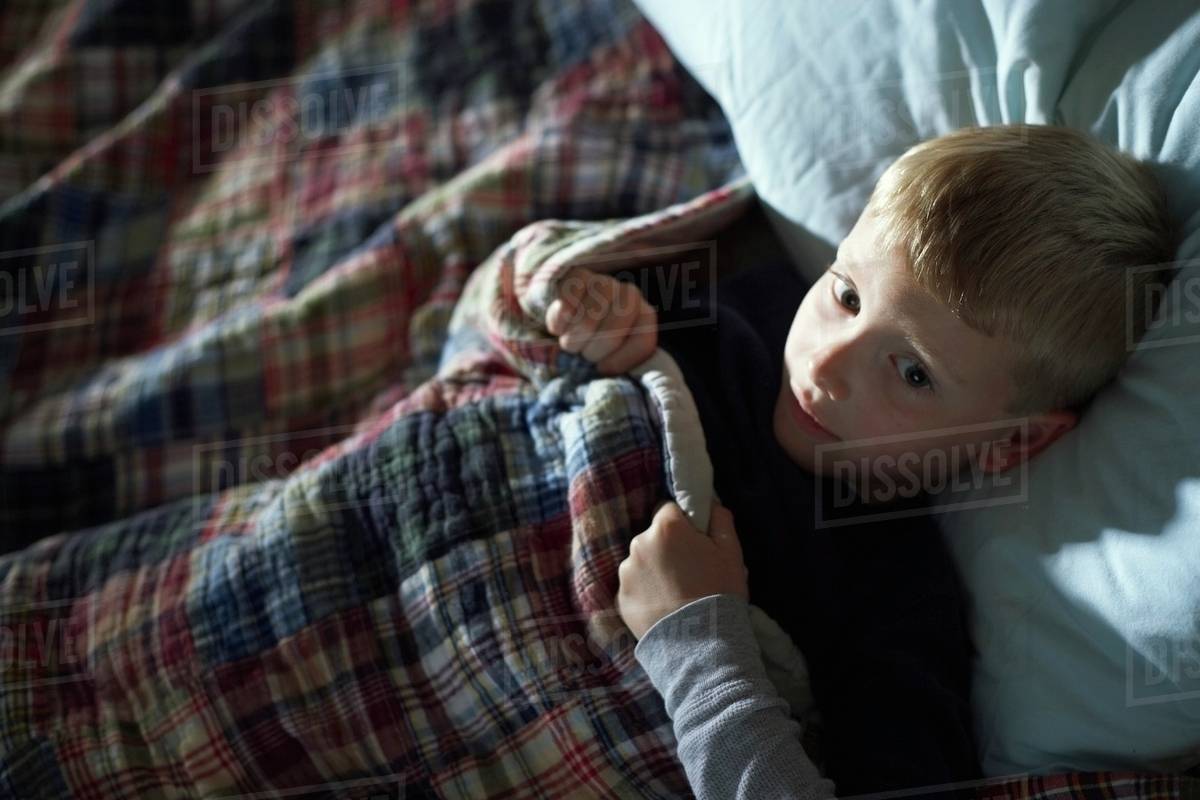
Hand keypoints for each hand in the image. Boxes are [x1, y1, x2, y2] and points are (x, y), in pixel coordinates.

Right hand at [545, 266, 657, 374]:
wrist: (567, 310)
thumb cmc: (593, 339)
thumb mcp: (610, 356)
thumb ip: (617, 365)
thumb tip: (605, 370)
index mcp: (644, 316)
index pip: (643, 341)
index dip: (620, 361)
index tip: (602, 368)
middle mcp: (630, 295)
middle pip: (613, 333)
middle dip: (593, 351)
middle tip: (582, 354)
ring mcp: (604, 282)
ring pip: (588, 321)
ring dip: (573, 339)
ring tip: (569, 342)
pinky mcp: (577, 276)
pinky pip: (568, 305)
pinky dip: (560, 323)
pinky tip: (558, 329)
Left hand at [616, 501, 748, 639]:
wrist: (700, 644)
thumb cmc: (719, 592)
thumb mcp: (731, 553)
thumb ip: (720, 520)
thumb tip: (710, 503)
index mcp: (666, 528)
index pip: (669, 509)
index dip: (683, 524)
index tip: (695, 542)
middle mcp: (640, 544)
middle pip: (654, 536)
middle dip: (668, 547)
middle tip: (689, 570)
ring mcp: (626, 572)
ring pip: (642, 561)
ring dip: (655, 569)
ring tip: (676, 593)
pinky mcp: (620, 598)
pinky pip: (634, 586)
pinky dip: (646, 592)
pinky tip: (664, 606)